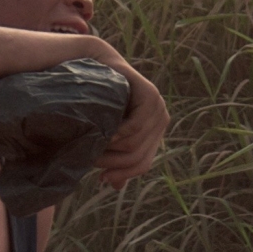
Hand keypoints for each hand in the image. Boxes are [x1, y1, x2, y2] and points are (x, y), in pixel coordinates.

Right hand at [96, 61, 168, 186]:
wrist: (97, 65)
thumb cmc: (99, 101)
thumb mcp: (106, 134)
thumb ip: (115, 157)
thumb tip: (116, 186)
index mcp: (153, 133)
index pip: (142, 165)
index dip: (122, 175)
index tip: (101, 178)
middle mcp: (160, 122)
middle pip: (139, 158)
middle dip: (113, 164)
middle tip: (92, 161)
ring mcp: (158, 109)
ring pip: (136, 145)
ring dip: (112, 150)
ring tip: (94, 145)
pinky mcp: (152, 96)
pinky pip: (137, 127)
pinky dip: (118, 134)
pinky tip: (104, 133)